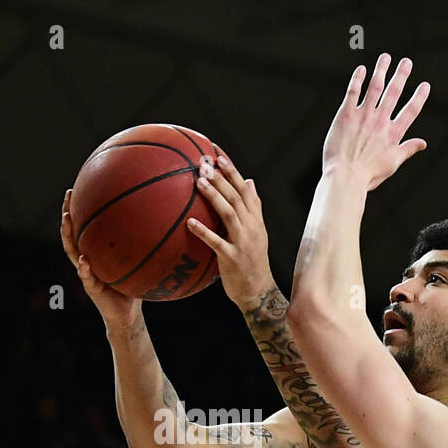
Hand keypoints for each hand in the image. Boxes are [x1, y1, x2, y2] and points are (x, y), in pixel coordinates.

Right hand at [61, 188, 142, 328]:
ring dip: (68, 235)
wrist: (128, 315)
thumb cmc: (135, 286)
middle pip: (73, 232)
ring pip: (72, 251)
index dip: (82, 206)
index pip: (86, 225)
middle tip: (69, 194)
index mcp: (97, 251)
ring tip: (67, 220)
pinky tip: (84, 259)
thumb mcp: (141, 263)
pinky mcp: (92, 288)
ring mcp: (86, 273)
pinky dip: (84, 268)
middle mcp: (88, 259)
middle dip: (69, 213)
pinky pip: (86, 276)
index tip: (83, 185)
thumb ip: (147, 246)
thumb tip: (167, 221)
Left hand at [185, 155, 276, 306]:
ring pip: (229, 213)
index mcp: (255, 220)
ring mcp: (242, 242)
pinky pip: (216, 242)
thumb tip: (250, 181)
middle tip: (203, 164)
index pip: (245, 190)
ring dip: (213, 196)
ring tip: (198, 182)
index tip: (218, 156)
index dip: (232, 172)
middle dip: (221, 178)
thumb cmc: (252, 261)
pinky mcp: (232, 258)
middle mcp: (251, 227)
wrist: (258, 291)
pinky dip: (203, 231)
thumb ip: (252, 207)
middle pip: (236, 197)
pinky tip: (189, 223)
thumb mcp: (257, 232)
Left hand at [321, 53, 429, 190]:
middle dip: (401, 76)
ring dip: (381, 71)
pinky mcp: (346, 114)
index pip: (411, 111)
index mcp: (393, 134)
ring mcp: (363, 116)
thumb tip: (423, 143)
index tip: (425, 85)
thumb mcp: (392, 164)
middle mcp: (380, 121)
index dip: (419, 97)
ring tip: (386, 57)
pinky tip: (361, 69)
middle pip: (394, 93)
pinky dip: (358, 79)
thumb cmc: (368, 175)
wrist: (345, 177)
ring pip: (375, 87)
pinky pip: (353, 92)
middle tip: (407, 62)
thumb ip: (407, 150)